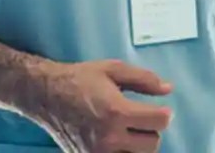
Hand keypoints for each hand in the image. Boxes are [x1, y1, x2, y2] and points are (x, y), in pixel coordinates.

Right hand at [36, 59, 173, 152]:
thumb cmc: (81, 79)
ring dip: (138, 145)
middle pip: (152, 144)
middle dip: (151, 130)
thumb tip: (168, 89)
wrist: (46, 95)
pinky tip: (118, 141)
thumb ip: (144, 79)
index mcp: (117, 112)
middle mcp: (109, 137)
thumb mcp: (113, 70)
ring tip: (128, 131)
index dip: (164, 114)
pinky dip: (123, 152)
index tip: (161, 110)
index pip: (159, 122)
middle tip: (140, 119)